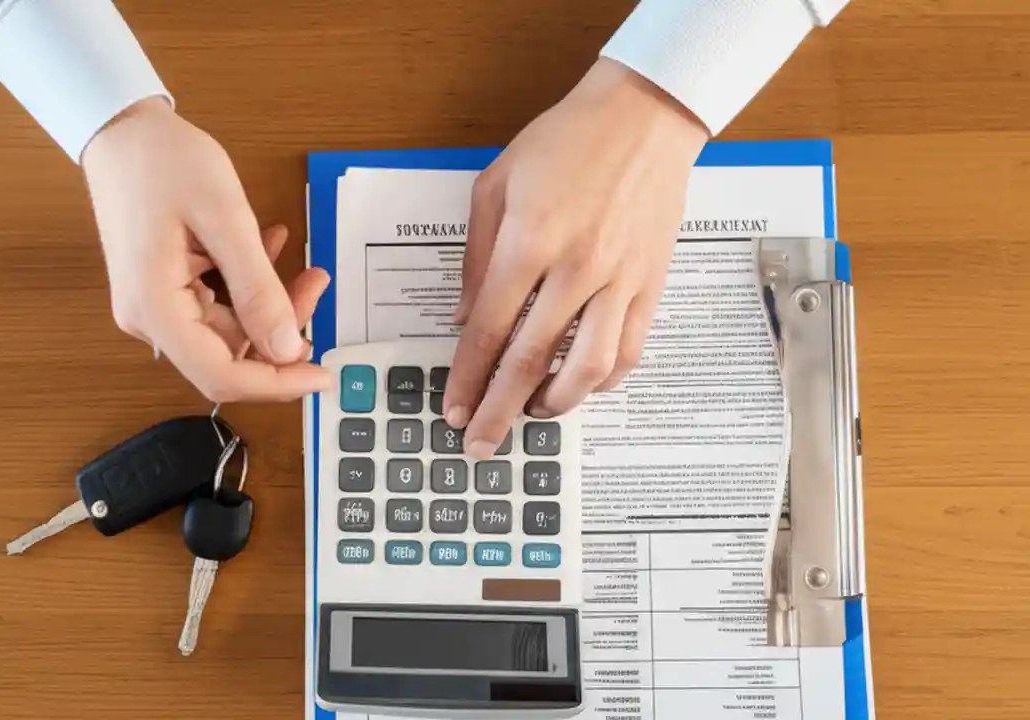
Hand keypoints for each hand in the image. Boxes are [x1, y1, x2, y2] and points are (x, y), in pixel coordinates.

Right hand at [81, 98, 332, 402]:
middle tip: (316, 283)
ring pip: (228, 332)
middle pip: (228, 355)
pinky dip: (248, 289)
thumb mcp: (225, 219)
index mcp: (155, 308)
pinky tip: (268, 249)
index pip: (221, 375)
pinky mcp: (162, 291)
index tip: (322, 375)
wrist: (120, 130)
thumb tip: (287, 349)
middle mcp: (148, 320)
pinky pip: (215, 307)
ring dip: (270, 305)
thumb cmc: (165, 162)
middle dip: (282, 331)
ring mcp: (153, 307)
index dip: (276, 384)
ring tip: (302, 264)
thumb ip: (257, 289)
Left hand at [444, 57, 708, 456]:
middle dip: (500, 411)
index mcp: (530, 241)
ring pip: (588, 367)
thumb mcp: (495, 186)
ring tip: (531, 415)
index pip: (489, 330)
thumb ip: (477, 258)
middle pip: (532, 361)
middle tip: (480, 444)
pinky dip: (604, 379)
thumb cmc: (563, 142)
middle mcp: (577, 268)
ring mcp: (621, 279)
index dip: (467, 378)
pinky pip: (630, 349)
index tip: (453, 410)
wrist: (644, 116)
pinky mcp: (652, 284)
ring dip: (555, 403)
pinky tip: (581, 387)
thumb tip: (464, 320)